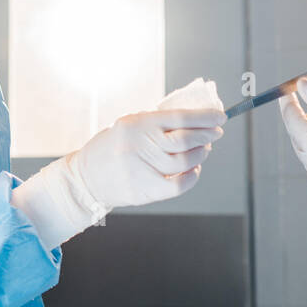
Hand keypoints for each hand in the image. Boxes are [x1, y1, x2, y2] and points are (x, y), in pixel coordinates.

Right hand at [72, 108, 225, 210]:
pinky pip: (178, 185)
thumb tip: (198, 122)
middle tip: (216, 132)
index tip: (220, 117)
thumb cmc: (113, 147)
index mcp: (137, 123)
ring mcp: (141, 168)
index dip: (205, 117)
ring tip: (203, 149)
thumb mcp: (131, 125)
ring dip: (201, 154)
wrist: (86, 177)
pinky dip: (192, 177)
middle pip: (186, 140)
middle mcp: (139, 144)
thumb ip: (159, 123)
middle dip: (207, 135)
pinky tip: (194, 169)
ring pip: (185, 162)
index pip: (180, 118)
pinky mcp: (143, 190)